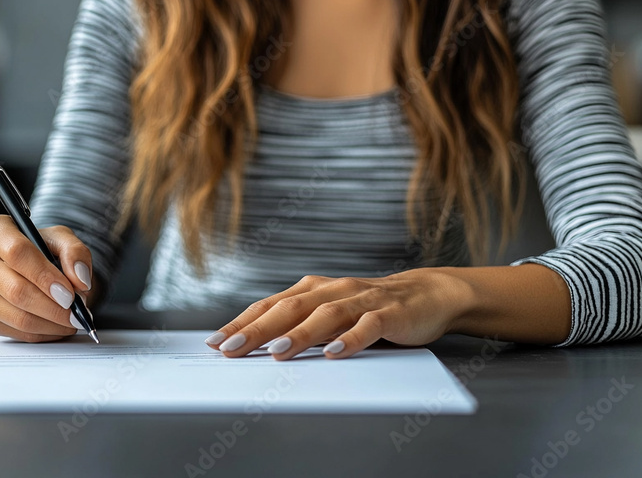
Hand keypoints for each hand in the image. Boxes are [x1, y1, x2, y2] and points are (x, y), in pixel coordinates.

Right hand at [0, 215, 93, 341]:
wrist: (32, 265)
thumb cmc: (43, 248)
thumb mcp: (62, 239)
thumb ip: (75, 253)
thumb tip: (80, 280)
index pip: (17, 254)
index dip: (45, 276)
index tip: (69, 293)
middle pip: (15, 290)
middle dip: (53, 308)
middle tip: (77, 314)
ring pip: (17, 317)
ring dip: (52, 324)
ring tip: (72, 320)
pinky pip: (16, 332)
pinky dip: (43, 333)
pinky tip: (57, 325)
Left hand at [205, 269, 473, 359]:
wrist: (427, 294)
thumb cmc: (369, 307)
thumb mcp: (329, 313)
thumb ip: (299, 326)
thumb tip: (257, 348)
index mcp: (312, 290)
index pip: (269, 306)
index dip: (241, 323)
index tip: (215, 342)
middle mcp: (332, 290)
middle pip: (289, 309)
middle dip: (257, 330)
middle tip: (231, 350)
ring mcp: (360, 299)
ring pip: (325, 315)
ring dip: (299, 333)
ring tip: (277, 352)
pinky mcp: (389, 312)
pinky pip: (368, 324)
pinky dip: (351, 338)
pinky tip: (334, 353)